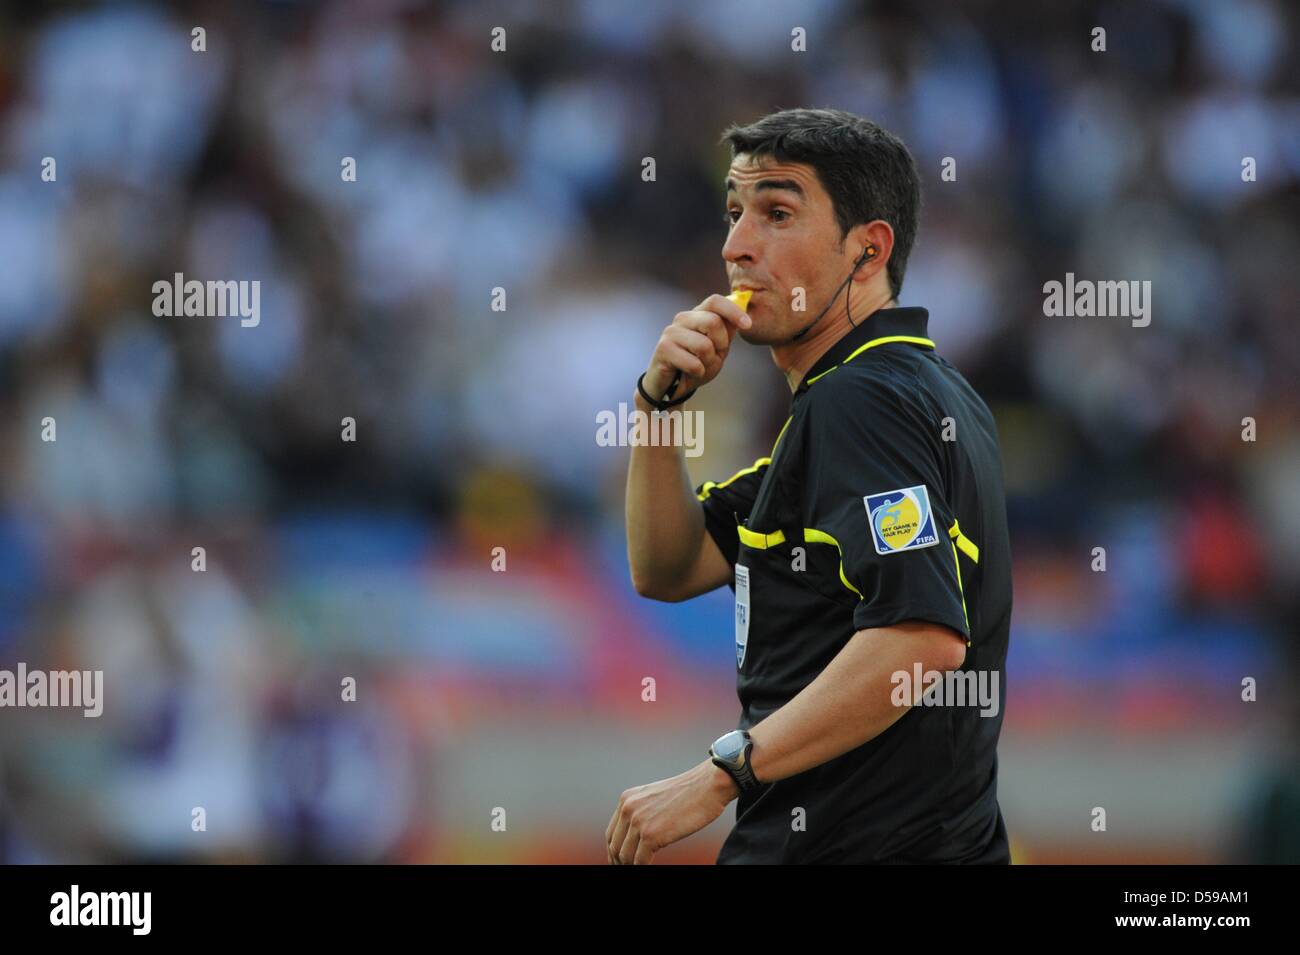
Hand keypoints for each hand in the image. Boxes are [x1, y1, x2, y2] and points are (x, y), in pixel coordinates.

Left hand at [606, 759, 738, 863]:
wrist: (708, 786)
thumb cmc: (689, 793)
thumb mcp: (656, 797)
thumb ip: (642, 812)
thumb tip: (638, 836)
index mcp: (627, 799)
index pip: (611, 834)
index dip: (614, 852)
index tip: (620, 862)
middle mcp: (628, 809)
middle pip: (614, 846)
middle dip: (619, 862)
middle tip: (628, 869)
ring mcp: (639, 822)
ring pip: (625, 857)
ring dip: (631, 866)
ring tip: (641, 868)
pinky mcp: (651, 835)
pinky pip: (640, 861)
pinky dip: (643, 868)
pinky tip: (651, 866)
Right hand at [642, 294, 752, 400]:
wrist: (672, 386)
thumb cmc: (696, 364)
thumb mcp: (718, 348)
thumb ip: (728, 331)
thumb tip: (743, 315)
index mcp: (697, 314)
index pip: (715, 301)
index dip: (733, 311)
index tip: (747, 325)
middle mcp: (683, 319)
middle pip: (713, 322)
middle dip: (721, 344)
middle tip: (715, 356)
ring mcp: (671, 332)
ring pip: (704, 345)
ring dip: (708, 362)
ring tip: (699, 367)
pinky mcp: (663, 349)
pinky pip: (693, 363)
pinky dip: (697, 373)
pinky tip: (688, 374)